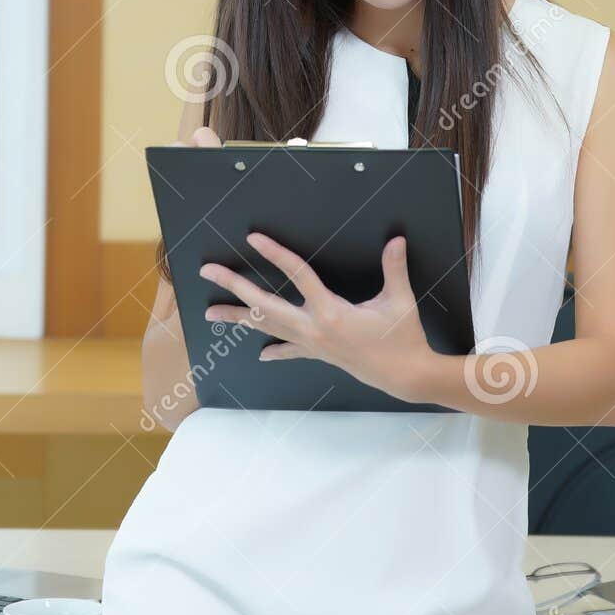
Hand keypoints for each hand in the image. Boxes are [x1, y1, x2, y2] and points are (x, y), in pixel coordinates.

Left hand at [200, 232, 435, 403]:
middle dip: (234, 286)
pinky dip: (275, 350)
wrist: (405, 376)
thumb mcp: (399, 301)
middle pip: (264, 305)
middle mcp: (313, 328)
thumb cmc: (402, 337)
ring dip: (238, 318)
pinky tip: (260, 355)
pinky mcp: (319, 354)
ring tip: (210, 312)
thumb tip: (397, 239)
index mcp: (330, 311)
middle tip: (209, 270)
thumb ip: (394, 268)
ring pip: (268, 328)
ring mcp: (313, 344)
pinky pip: (291, 351)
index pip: (297, 274)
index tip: (252, 239)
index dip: (275, 254)